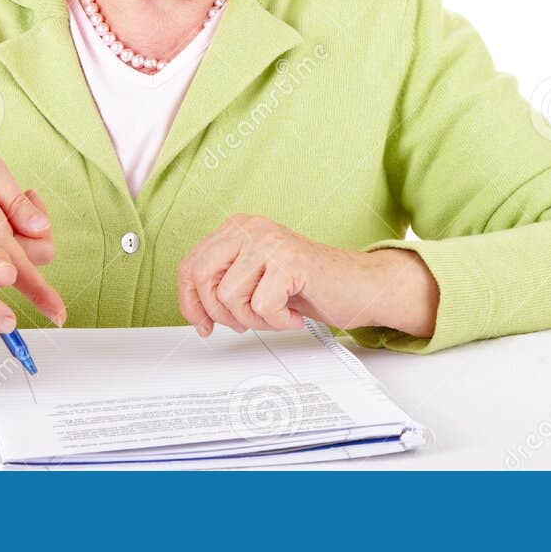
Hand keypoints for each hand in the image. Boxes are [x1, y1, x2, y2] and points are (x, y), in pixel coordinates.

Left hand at [176, 214, 437, 338]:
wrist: (360, 285)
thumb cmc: (310, 285)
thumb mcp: (255, 278)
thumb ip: (224, 280)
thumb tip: (193, 306)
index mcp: (238, 228)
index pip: (190, 265)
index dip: (190, 302)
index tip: (202, 323)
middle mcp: (252, 228)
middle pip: (202, 278)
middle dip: (218, 312)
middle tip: (242, 323)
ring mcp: (271, 242)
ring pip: (230, 296)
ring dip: (253, 319)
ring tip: (275, 314)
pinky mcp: (291, 261)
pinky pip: (263, 305)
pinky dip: (278, 321)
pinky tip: (293, 314)